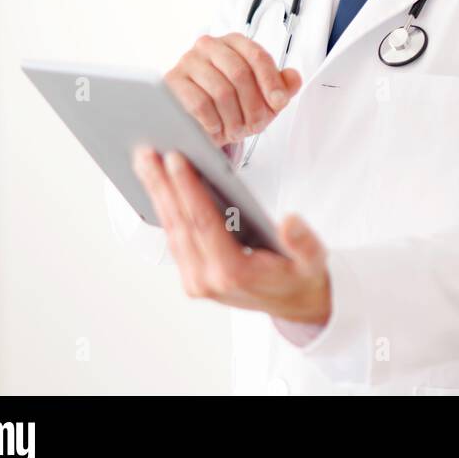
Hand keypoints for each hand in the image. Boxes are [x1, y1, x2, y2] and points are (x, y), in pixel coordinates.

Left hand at [132, 146, 331, 324]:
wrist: (295, 305)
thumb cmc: (300, 276)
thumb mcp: (313, 258)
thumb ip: (303, 241)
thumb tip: (290, 220)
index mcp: (233, 272)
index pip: (203, 222)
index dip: (187, 188)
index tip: (174, 159)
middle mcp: (207, 280)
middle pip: (179, 223)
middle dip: (162, 184)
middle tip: (147, 152)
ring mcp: (195, 281)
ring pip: (171, 230)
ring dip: (157, 194)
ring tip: (145, 162)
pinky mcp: (191, 277)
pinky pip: (174, 239)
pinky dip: (164, 209)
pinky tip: (158, 186)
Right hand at [165, 33, 301, 145]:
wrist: (198, 120)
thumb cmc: (233, 104)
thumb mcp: (263, 96)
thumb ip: (283, 86)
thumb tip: (293, 77)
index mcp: (235, 42)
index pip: (258, 56)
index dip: (271, 81)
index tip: (279, 102)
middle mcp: (210, 45)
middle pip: (240, 74)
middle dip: (253, 105)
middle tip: (255, 125)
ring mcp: (188, 61)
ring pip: (221, 91)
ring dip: (234, 118)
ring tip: (236, 131)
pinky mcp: (172, 82)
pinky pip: (199, 103)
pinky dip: (213, 122)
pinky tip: (217, 129)